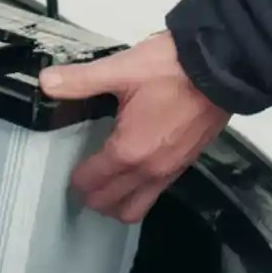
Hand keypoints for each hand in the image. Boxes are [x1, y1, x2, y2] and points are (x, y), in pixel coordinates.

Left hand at [40, 32, 230, 222]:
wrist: (224, 66)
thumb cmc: (173, 68)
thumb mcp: (121, 70)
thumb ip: (81, 80)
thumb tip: (47, 82)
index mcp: (129, 150)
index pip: (93, 182)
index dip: (76, 180)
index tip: (69, 171)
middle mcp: (151, 169)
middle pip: (113, 204)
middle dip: (93, 197)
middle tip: (81, 182)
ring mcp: (172, 169)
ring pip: (138, 206)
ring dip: (118, 202)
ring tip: (105, 184)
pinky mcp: (187, 162)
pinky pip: (158, 191)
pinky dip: (140, 191)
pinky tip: (134, 169)